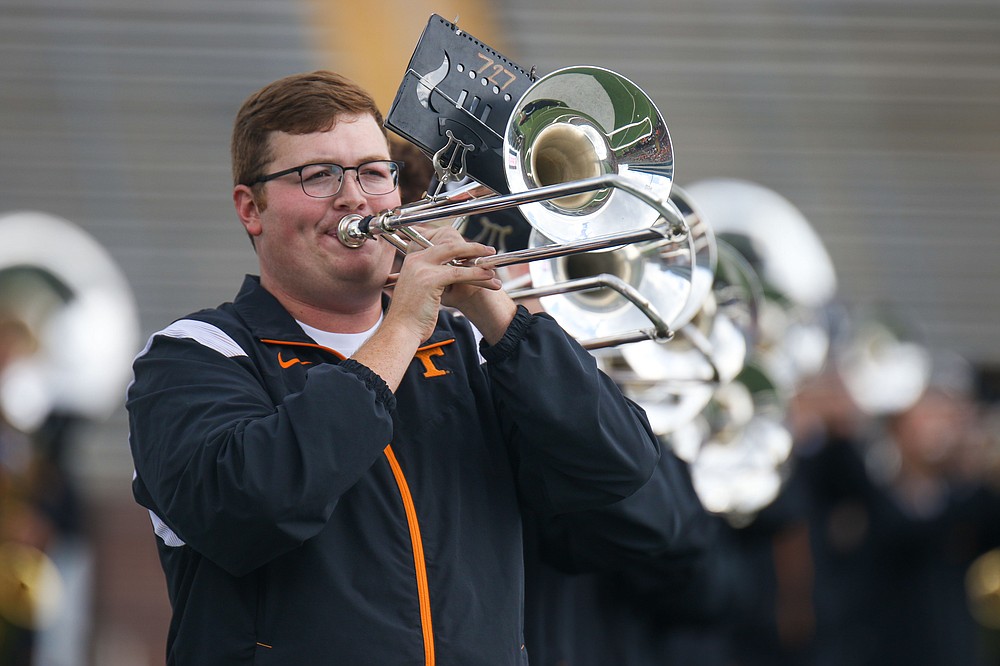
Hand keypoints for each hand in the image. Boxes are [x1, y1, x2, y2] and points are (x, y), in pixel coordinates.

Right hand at [387, 226, 504, 343]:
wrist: (401, 330)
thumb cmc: (412, 316)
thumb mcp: (420, 290)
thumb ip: (432, 277)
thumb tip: (451, 272)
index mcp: (413, 260)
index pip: (440, 245)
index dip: (460, 247)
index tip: (474, 251)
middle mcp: (416, 260)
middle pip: (450, 245)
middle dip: (473, 247)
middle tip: (489, 250)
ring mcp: (421, 268)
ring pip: (457, 258)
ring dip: (479, 262)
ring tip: (493, 267)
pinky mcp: (430, 280)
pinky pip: (459, 273)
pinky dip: (476, 274)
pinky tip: (488, 278)